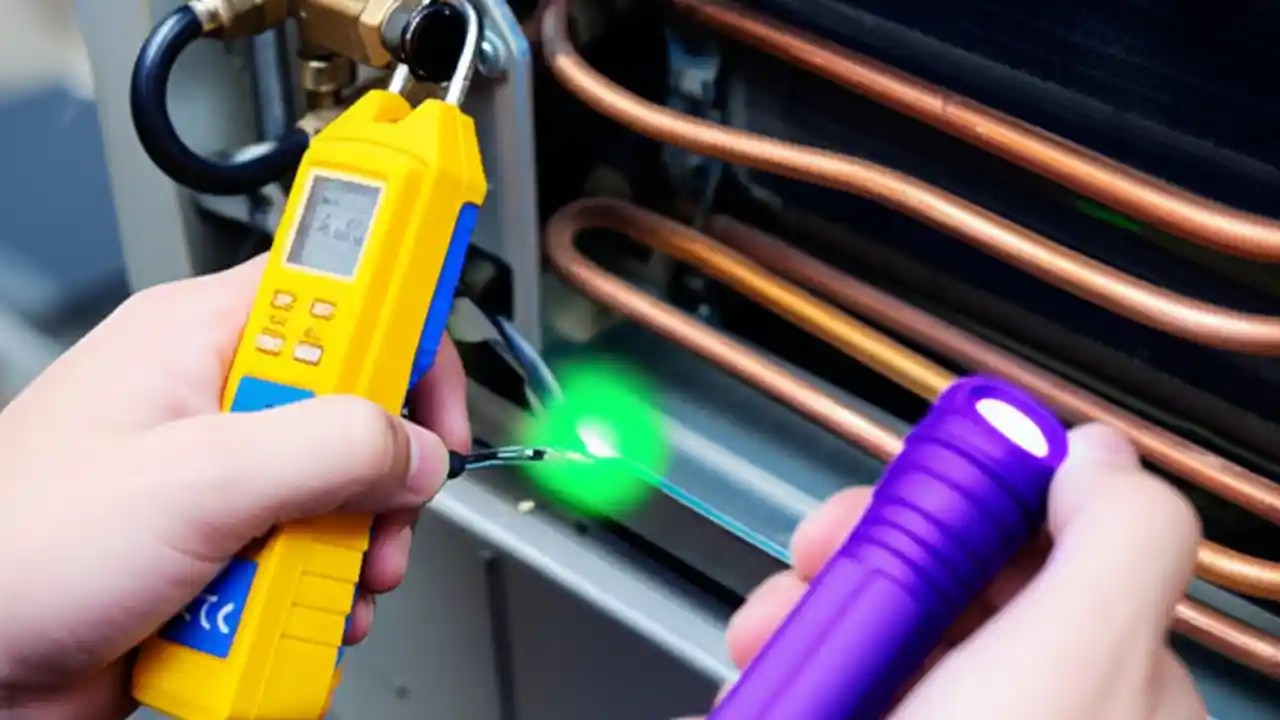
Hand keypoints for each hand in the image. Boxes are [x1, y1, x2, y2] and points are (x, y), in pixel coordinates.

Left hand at [0, 257, 468, 718]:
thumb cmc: (17, 549)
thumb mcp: (196, 478)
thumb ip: (328, 449)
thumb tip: (416, 450)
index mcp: (202, 338)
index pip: (338, 286)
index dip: (404, 316)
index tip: (448, 356)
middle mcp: (219, 402)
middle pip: (358, 402)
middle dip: (387, 469)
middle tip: (385, 509)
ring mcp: (225, 480)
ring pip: (344, 489)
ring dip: (358, 545)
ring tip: (333, 582)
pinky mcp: (228, 548)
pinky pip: (312, 552)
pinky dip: (322, 590)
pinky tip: (303, 615)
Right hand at [716, 425, 1206, 719]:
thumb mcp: (1075, 667)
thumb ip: (1116, 541)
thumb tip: (1097, 449)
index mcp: (1102, 672)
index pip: (1040, 537)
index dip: (961, 496)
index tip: (891, 499)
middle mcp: (1027, 708)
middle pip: (941, 582)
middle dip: (852, 562)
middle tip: (804, 576)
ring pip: (864, 636)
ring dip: (795, 627)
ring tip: (761, 651)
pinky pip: (821, 693)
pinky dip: (778, 690)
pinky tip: (754, 704)